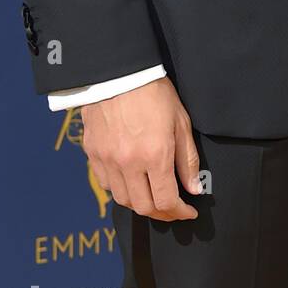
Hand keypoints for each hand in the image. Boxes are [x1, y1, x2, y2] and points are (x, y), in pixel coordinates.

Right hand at [80, 76, 200, 221]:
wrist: (119, 74)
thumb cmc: (154, 93)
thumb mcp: (180, 122)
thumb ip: (187, 159)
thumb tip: (194, 189)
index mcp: (155, 155)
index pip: (166, 201)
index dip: (179, 212)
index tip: (188, 212)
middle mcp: (128, 163)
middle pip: (143, 207)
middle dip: (161, 213)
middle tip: (173, 209)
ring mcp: (107, 161)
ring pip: (123, 200)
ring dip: (140, 203)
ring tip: (153, 195)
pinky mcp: (93, 155)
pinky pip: (106, 184)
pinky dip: (120, 189)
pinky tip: (131, 181)